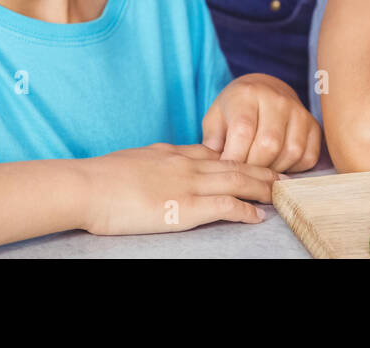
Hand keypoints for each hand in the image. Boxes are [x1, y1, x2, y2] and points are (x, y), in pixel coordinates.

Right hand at [79, 142, 279, 235]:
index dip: (238, 158)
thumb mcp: (134, 159)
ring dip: (262, 187)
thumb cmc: (100, 177)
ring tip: (281, 193)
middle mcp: (186, 163)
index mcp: (172, 153)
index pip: (214, 152)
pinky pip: (224, 206)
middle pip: (234, 163)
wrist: (87, 186)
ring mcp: (187, 184)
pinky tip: (257, 217)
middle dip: (261, 170)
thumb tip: (157, 166)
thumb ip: (153, 161)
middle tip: (282, 176)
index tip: (254, 162)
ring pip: (237, 180)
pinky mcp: (185, 207)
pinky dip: (245, 210)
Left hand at [202, 73, 320, 171]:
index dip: (234, 157)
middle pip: (269, 145)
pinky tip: (278, 165)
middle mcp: (276, 99)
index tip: (226, 171)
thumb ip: (213, 141)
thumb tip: (217, 168)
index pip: (243, 131)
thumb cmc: (235, 110)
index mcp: (247, 94)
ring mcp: (299, 111)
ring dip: (274, 170)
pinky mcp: (314, 125)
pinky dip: (293, 169)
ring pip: (291, 152)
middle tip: (243, 175)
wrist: (265, 90)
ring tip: (259, 170)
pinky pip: (308, 157)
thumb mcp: (215, 118)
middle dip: (253, 167)